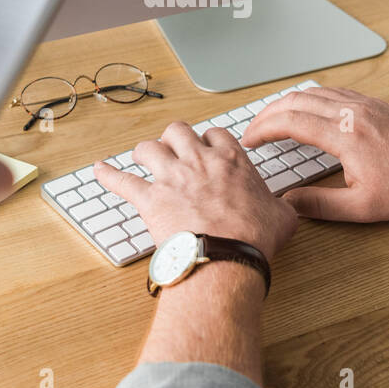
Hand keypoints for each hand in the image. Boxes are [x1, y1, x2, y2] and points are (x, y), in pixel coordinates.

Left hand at [94, 122, 297, 261]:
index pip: (216, 134)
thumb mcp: (282, 217)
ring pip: (149, 148)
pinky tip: (99, 170)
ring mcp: (172, 177)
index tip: (207, 148)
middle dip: (174, 137)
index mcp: (231, 160)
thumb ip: (282, 206)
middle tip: (173, 148)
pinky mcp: (150, 199)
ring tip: (142, 156)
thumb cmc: (253, 238)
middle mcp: (199, 161)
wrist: (227, 256)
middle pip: (178, 131)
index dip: (209, 140)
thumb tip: (288, 209)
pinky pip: (121, 181)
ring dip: (145, 151)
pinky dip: (108, 175)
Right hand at [242, 86, 388, 221]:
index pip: (291, 122)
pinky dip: (309, 98)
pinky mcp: (371, 103)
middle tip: (253, 130)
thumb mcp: (363, 207)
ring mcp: (362, 104)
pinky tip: (305, 110)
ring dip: (286, 103)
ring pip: (312, 91)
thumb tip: (289, 204)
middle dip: (268, 114)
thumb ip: (321, 205)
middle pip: (295, 100)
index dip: (264, 129)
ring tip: (272, 120)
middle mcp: (351, 112)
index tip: (250, 141)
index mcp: (345, 136)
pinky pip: (331, 90)